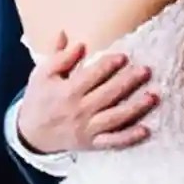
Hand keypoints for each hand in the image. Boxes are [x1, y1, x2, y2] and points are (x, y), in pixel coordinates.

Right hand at [16, 32, 157, 153]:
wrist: (31, 133)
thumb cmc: (39, 98)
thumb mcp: (42, 74)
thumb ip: (59, 56)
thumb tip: (76, 41)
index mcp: (67, 91)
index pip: (92, 76)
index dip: (108, 66)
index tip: (124, 56)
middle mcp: (79, 110)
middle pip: (108, 95)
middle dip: (128, 82)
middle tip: (146, 71)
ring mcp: (87, 129)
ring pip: (115, 118)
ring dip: (135, 108)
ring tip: (153, 96)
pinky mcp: (92, 143)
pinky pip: (113, 142)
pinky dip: (129, 137)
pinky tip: (146, 130)